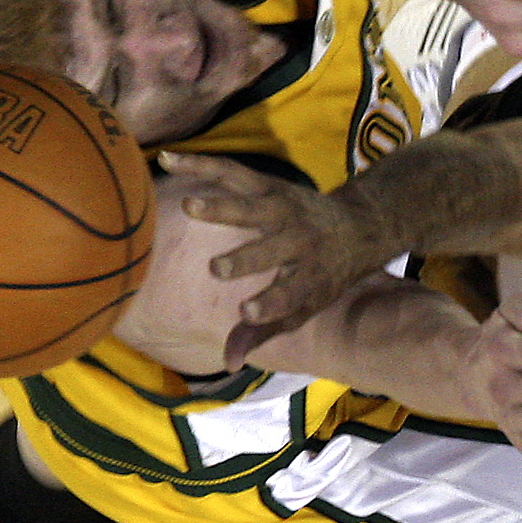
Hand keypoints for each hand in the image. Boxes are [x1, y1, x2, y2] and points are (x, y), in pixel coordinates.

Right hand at [159, 151, 401, 361]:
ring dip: (221, 207)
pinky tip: (167, 159)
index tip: (247, 313)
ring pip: (250, 207)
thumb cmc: (319, 277)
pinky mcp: (268, 185)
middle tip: (216, 269)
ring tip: (188, 206)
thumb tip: (230, 364)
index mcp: (308, 278)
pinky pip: (231, 172)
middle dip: (246, 259)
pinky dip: (201, 164)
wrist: (354, 228)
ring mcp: (283, 210)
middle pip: (271, 251)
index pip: (290, 295)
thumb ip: (263, 331)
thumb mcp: (301, 308)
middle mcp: (298, 243)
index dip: (270, 305)